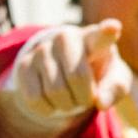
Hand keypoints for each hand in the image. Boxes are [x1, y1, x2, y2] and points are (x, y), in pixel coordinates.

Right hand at [0, 19, 127, 137]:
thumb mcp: (113, 80)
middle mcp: (65, 38)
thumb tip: (100, 103)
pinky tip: (52, 100)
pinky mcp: (23, 65)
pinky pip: (36, 99)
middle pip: (77, 77)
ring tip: (69, 97)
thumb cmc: (96, 73)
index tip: (113, 28)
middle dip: (84, 97)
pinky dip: (48, 109)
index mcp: (93, 39)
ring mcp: (42, 50)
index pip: (101, 36)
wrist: (64, 70)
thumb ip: (114, 90)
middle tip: (86, 97)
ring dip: (66, 105)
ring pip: (55, 91)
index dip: (107, 32)